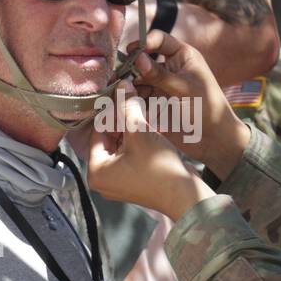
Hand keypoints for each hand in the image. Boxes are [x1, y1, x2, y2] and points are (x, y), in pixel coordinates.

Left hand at [87, 81, 213, 220]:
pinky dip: (138, 140)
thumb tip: (122, 85)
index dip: (112, 109)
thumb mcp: (139, 131)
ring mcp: (118, 182)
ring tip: (142, 109)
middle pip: (108, 138)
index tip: (122, 92)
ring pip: (120, 145)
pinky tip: (149, 125)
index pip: (98, 130)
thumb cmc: (159, 167)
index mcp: (95, 171)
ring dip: (131, 127)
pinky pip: (130, 155)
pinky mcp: (133, 181)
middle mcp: (102, 179)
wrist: (185, 195)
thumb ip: (127, 106)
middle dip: (122, 118)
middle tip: (133, 99)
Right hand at [127, 30, 248, 178]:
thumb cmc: (206, 108)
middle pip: (143, 59)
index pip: (159, 40)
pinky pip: (136, 97)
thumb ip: (159, 74)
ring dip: (127, 84)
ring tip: (119, 91)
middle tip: (118, 74)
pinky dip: (128, 98)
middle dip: (130, 66)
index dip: (145, 42)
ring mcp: (160, 85)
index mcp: (182, 56)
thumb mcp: (184, 88)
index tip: (131, 51)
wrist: (212, 139)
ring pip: (136, 79)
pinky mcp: (153, 103)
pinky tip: (123, 102)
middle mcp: (169, 68)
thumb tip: (137, 58)